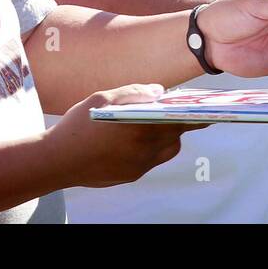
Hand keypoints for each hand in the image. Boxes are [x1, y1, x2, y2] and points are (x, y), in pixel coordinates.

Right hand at [48, 83, 206, 187]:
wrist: (55, 161)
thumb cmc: (79, 125)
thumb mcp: (105, 97)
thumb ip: (136, 92)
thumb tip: (161, 92)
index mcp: (142, 127)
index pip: (181, 121)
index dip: (197, 114)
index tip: (211, 109)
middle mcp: (145, 150)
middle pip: (175, 136)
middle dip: (179, 123)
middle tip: (181, 111)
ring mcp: (139, 166)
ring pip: (165, 150)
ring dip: (166, 137)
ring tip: (157, 123)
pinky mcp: (131, 176)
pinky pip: (150, 160)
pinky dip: (150, 148)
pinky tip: (137, 137)